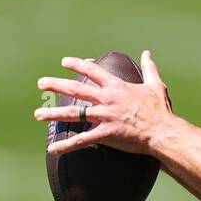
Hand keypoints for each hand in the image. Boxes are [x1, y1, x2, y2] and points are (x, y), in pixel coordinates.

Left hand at [34, 51, 174, 155]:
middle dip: (55, 85)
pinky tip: (52, 148)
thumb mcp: (155, 85)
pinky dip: (66, 145)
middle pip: (75, 90)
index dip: (77, 65)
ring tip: (38, 114)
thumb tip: (147, 53)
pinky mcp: (105, 134)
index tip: (64, 62)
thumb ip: (149, 68)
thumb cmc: (160, 110)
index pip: (92, 72)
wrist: (162, 131)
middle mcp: (106, 99)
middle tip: (40, 84)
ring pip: (73, 113)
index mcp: (117, 87)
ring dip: (53, 113)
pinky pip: (81, 140)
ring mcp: (104, 116)